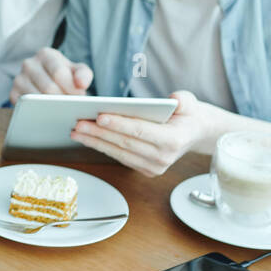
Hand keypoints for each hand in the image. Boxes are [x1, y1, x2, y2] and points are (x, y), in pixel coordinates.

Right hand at [10, 47, 93, 103]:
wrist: (48, 82)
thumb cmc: (66, 76)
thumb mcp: (78, 71)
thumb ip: (84, 75)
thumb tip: (81, 85)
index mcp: (45, 54)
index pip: (59, 73)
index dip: (71, 88)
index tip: (79, 95)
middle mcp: (29, 64)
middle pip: (48, 88)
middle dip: (63, 100)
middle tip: (70, 104)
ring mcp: (18, 79)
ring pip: (37, 99)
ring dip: (52, 107)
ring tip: (61, 107)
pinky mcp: (13, 94)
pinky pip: (27, 107)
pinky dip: (39, 112)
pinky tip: (48, 111)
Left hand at [70, 90, 214, 175]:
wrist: (194, 133)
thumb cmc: (188, 114)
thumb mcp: (190, 102)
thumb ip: (184, 100)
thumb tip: (173, 100)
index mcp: (174, 141)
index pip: (141, 132)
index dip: (120, 124)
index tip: (100, 117)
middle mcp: (163, 158)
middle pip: (125, 144)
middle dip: (99, 133)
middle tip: (78, 123)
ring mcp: (154, 167)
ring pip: (118, 153)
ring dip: (95, 142)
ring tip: (76, 131)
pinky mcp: (145, 170)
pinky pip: (119, 157)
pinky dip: (102, 147)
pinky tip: (87, 138)